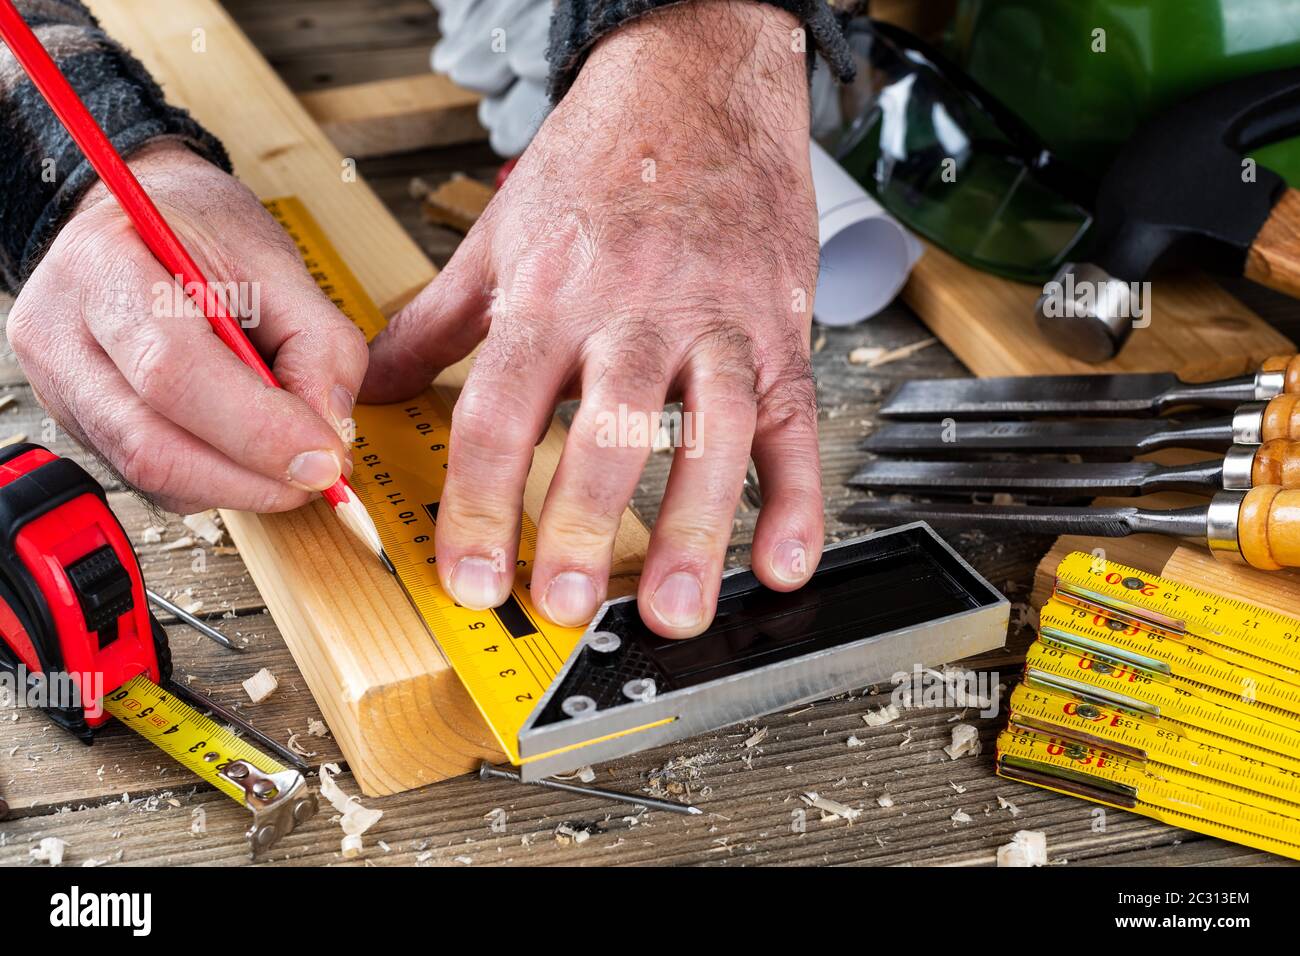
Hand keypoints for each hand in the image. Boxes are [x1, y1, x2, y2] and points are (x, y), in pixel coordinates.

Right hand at [7, 142, 367, 513]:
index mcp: (103, 266)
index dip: (258, 429)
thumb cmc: (202, 233)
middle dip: (252, 476)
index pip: (172, 370)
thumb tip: (329, 434)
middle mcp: (62, 334)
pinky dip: (216, 482)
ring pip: (151, 476)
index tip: (325, 455)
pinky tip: (250, 455)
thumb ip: (321, 346)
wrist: (140, 223)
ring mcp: (59, 388)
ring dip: (239, 486)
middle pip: (151, 443)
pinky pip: (151, 482)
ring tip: (292, 462)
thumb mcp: (279, 263)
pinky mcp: (80, 427)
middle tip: (320, 474)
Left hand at [363, 0, 822, 637]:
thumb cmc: (603, 162)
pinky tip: (782, 561)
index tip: (470, 575)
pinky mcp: (779, 333)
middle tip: (564, 603)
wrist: (700, 81)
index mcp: (554, 293)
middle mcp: (635, 310)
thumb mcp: (501, 236)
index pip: (502, 409)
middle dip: (583, 521)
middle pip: (609, 425)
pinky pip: (795, 423)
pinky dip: (795, 498)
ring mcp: (717, 323)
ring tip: (674, 609)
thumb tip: (368, 386)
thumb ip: (434, 323)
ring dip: (693, 527)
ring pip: (712, 430)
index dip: (480, 499)